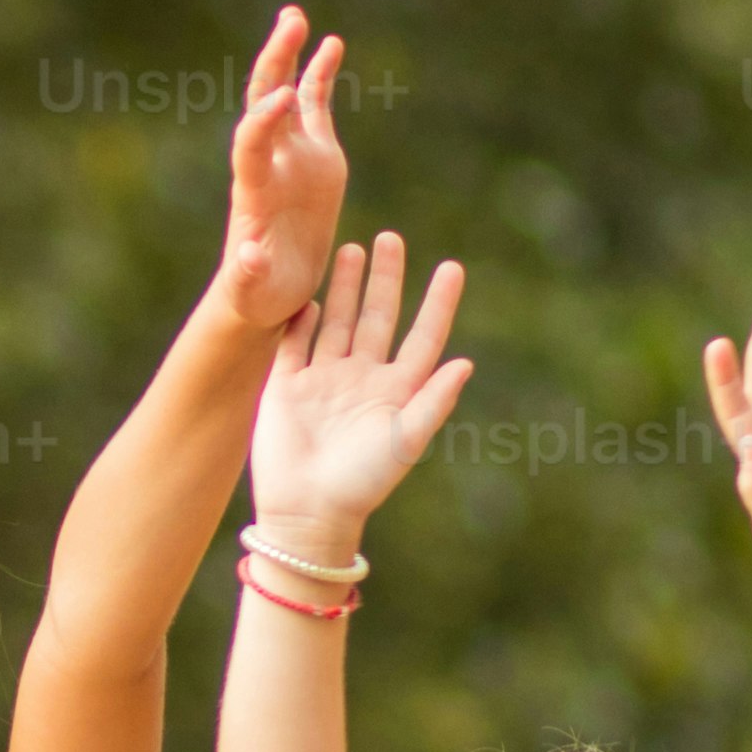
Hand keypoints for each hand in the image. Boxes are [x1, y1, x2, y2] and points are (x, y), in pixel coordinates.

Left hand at [207, 7, 349, 326]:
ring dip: (290, 55)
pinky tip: (332, 43)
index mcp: (253, 190)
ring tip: (296, 17)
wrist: (270, 289)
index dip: (264, 120)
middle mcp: (268, 161)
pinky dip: (320, 76)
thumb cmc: (257, 295)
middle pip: (263, 101)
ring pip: (287, 93)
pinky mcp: (315, 155)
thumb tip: (246, 257)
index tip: (281, 97)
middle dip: (273, 63)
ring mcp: (291, 153)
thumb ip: (248, 273)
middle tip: (288, 23)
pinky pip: (315, 106)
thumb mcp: (252, 291)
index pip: (251, 144)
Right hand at [246, 233, 469, 547]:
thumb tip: (465, 362)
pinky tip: (307, 295)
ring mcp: (322, 381)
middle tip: (391, 239)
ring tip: (351, 248)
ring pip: (335, 322)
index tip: (452, 267)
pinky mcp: (286, 387)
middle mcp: (361, 379)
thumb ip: (433, 401)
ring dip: (343, 287)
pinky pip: (294, 344)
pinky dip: (300, 319)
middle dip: (384, 279)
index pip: (422, 336)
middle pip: (377, 317)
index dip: (438, 303)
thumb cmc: (363, 482)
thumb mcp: (405, 441)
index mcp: (395, 391)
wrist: (307, 512)